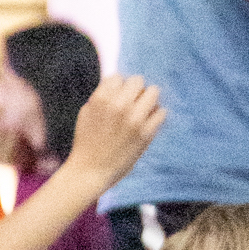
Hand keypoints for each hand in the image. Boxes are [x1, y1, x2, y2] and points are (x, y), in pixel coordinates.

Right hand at [63, 74, 164, 194]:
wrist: (89, 172)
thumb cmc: (87, 142)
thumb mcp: (87, 112)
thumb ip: (102, 94)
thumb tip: (120, 80)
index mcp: (101, 98)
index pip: (118, 77)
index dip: (117, 89)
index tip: (115, 101)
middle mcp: (119, 105)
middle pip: (137, 81)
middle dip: (134, 92)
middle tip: (130, 106)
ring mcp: (134, 119)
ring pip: (153, 92)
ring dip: (148, 100)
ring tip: (141, 112)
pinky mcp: (145, 133)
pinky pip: (161, 112)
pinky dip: (156, 116)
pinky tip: (147, 124)